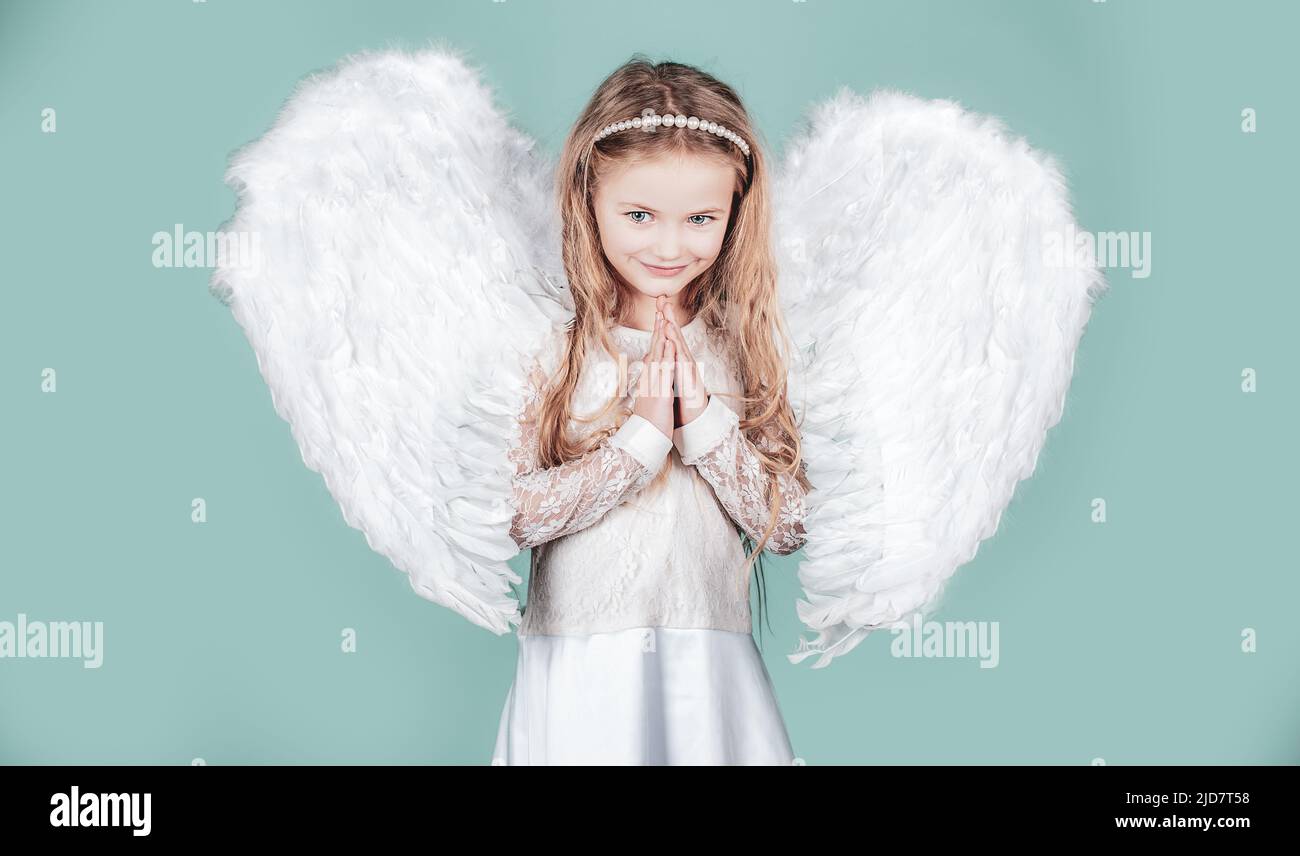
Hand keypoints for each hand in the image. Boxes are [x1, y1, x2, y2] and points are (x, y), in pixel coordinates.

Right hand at [631, 302, 675, 439]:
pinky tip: (668, 342)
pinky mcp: (659, 390)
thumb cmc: (648, 420)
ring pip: (657, 355)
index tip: (659, 321)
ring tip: (663, 317)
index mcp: (649, 379)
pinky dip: (666, 354)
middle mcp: (649, 377)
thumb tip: (648, 368)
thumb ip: (649, 381)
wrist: (645, 437)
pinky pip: (663, 369)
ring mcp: (653, 383)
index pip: (652, 353)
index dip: (656, 336)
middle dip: (657, 329)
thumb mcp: (649, 397)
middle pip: (653, 349)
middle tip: (659, 310)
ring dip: (660, 335)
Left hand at [660, 302, 708, 427]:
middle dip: (669, 317)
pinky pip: (683, 364)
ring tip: (667, 316)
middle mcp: (683, 361)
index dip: (663, 320)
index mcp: (675, 360)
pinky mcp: (689, 380)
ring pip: (679, 347)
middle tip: (663, 299)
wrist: (693, 417)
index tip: (658, 304)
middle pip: (675, 335)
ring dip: (674, 332)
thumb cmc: (682, 398)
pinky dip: (678, 353)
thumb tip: (657, 353)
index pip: (668, 336)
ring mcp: (687, 370)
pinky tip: (674, 343)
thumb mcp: (670, 377)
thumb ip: (665, 363)